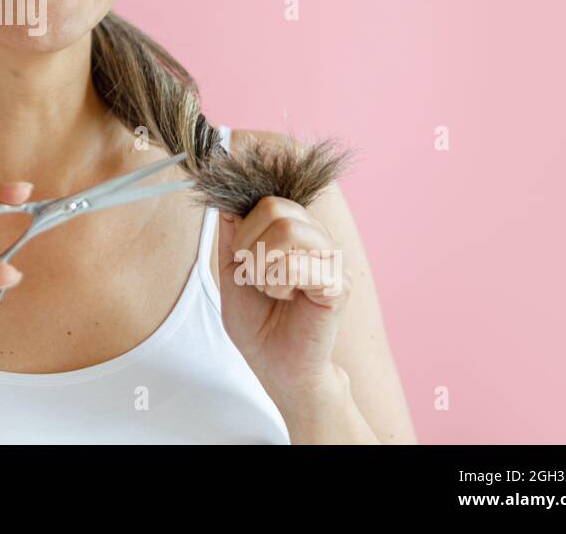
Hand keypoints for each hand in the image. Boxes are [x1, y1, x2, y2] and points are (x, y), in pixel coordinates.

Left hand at [216, 196, 352, 405]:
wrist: (277, 366)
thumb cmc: (259, 322)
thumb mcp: (232, 270)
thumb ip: (231, 234)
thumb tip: (227, 200)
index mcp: (295, 231)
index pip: (267, 200)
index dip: (242, 227)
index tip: (240, 258)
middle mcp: (317, 238)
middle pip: (275, 207)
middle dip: (248, 244)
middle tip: (252, 276)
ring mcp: (332, 259)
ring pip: (289, 229)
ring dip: (262, 264)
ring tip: (268, 287)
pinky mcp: (338, 283)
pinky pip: (298, 263)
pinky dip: (277, 282)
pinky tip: (285, 298)